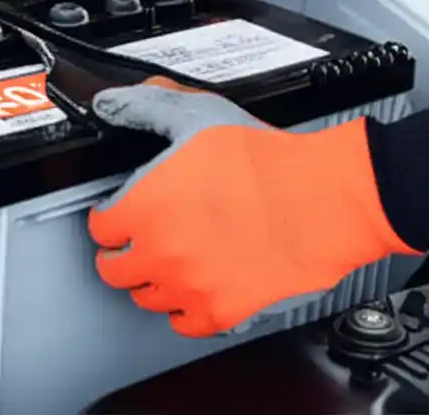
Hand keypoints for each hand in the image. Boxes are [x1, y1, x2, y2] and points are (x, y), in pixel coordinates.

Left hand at [87, 79, 417, 337]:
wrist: (327, 199)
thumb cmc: (268, 161)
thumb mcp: (198, 116)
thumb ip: (145, 107)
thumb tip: (111, 104)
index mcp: (144, 207)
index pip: (101, 228)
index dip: (111, 217)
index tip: (122, 214)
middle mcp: (160, 253)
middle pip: (114, 270)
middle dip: (124, 253)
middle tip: (140, 241)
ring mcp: (190, 287)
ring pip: (147, 298)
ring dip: (154, 280)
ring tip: (174, 260)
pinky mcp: (222, 312)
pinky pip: (184, 324)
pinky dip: (186, 308)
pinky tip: (196, 286)